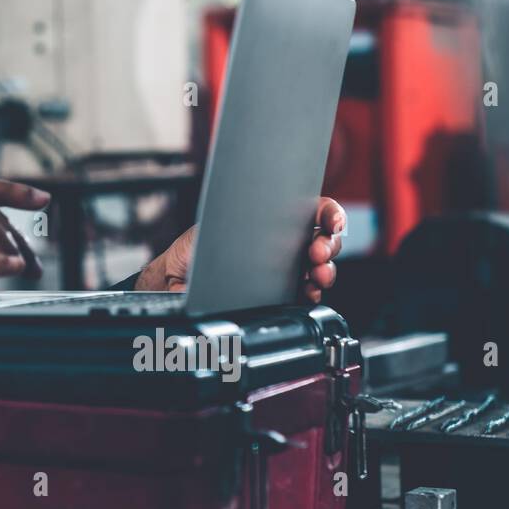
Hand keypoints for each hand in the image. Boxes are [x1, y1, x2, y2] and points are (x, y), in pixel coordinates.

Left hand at [135, 197, 345, 303]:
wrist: (176, 279)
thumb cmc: (195, 247)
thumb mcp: (215, 224)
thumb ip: (243, 219)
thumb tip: (262, 218)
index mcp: (274, 220)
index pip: (313, 212)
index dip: (330, 214)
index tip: (332, 222)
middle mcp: (285, 244)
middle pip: (326, 241)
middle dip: (329, 245)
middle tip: (317, 252)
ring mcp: (286, 271)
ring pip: (321, 269)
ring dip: (326, 271)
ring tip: (317, 274)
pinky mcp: (281, 296)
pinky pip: (307, 296)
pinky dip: (313, 295)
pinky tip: (309, 293)